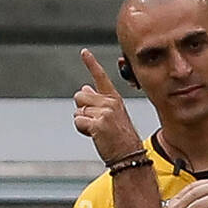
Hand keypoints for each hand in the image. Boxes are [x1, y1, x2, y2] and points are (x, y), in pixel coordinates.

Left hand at [73, 49, 142, 164]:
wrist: (129, 155)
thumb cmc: (120, 138)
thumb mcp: (112, 116)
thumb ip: (99, 102)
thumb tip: (84, 90)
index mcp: (114, 99)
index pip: (100, 77)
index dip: (91, 63)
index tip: (84, 52)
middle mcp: (109, 103)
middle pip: (80, 97)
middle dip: (82, 110)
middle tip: (96, 123)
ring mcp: (104, 113)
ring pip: (78, 111)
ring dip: (83, 122)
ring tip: (98, 131)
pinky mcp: (98, 124)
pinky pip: (78, 122)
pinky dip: (82, 130)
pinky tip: (95, 136)